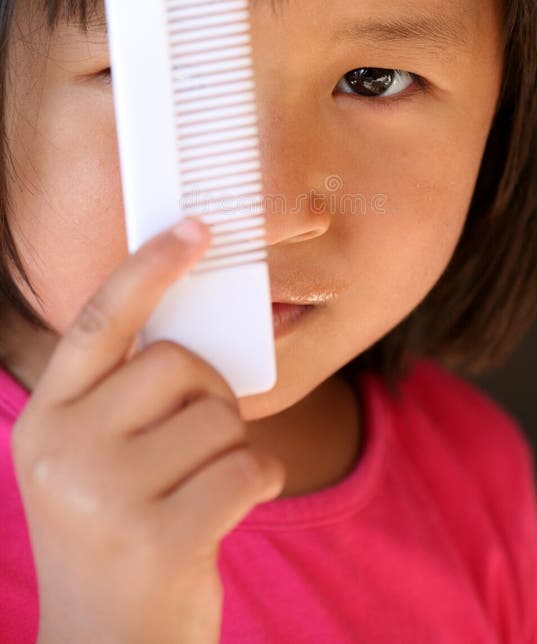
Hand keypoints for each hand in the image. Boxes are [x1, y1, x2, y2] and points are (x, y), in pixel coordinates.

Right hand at [11, 217, 284, 643]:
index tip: (194, 228)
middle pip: (177, 364)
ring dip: (232, 448)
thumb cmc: (116, 536)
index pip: (99, 322)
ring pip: (219, 418)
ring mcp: (106, 498)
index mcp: (46, 421)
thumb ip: (124, 398)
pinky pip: (247, 467)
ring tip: (201, 489)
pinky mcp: (158, 539)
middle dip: (208, 395)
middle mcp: (64, 452)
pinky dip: (258, 481)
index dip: (149, 268)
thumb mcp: (92, 462)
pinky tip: (230, 509)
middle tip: (200, 438)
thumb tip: (188, 327)